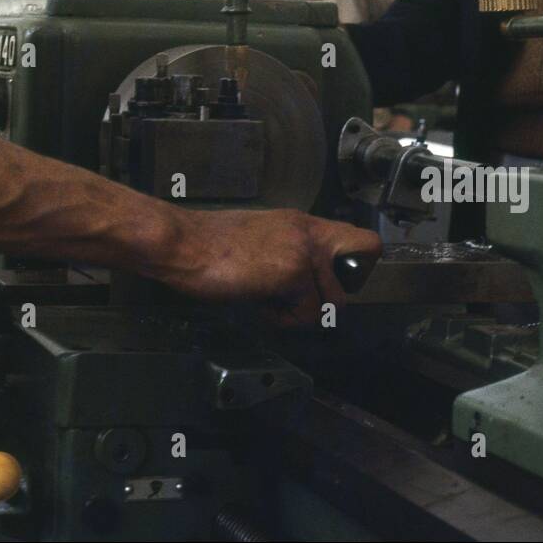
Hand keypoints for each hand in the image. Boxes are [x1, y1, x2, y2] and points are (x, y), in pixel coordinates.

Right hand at [154, 208, 380, 325]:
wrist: (182, 242)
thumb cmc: (206, 243)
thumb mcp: (258, 237)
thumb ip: (286, 251)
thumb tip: (298, 281)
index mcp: (300, 223)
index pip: (359, 238)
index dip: (355, 266)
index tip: (330, 282)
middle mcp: (307, 232)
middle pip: (358, 270)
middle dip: (332, 293)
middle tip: (302, 297)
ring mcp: (303, 251)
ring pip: (332, 301)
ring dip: (302, 311)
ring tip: (270, 302)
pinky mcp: (292, 272)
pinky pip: (307, 313)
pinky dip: (283, 319)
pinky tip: (258, 305)